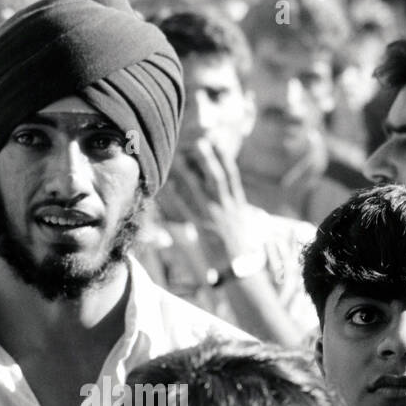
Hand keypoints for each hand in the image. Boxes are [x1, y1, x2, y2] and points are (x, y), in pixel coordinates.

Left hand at [161, 137, 262, 271]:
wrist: (236, 266)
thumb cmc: (235, 241)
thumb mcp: (238, 217)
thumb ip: (230, 199)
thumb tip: (218, 180)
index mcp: (236, 202)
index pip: (232, 175)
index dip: (224, 156)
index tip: (216, 139)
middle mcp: (227, 207)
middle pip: (219, 178)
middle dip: (210, 160)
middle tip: (199, 142)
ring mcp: (215, 218)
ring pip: (202, 192)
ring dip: (190, 174)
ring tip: (179, 158)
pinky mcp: (202, 229)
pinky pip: (186, 210)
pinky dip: (177, 198)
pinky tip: (167, 186)